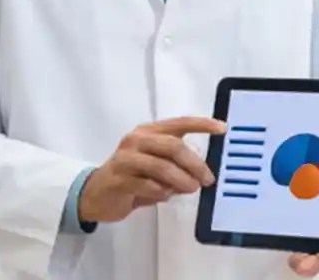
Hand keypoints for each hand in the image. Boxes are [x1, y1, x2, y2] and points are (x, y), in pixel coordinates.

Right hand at [77, 117, 225, 223]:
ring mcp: (126, 159)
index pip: (179, 123)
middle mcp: (136, 140)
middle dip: (194, 163)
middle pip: (172, 146)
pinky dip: (162, 192)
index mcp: (148, 131)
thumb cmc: (131, 175)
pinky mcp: (119, 179)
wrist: (96, 193)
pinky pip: (148, 185)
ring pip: (161, 166)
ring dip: (181, 180)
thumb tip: (202, 172)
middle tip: (207, 179)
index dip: (202, 124)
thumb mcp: (155, 164)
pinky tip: (165, 195)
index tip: (222, 128)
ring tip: (191, 189)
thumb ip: (175, 163)